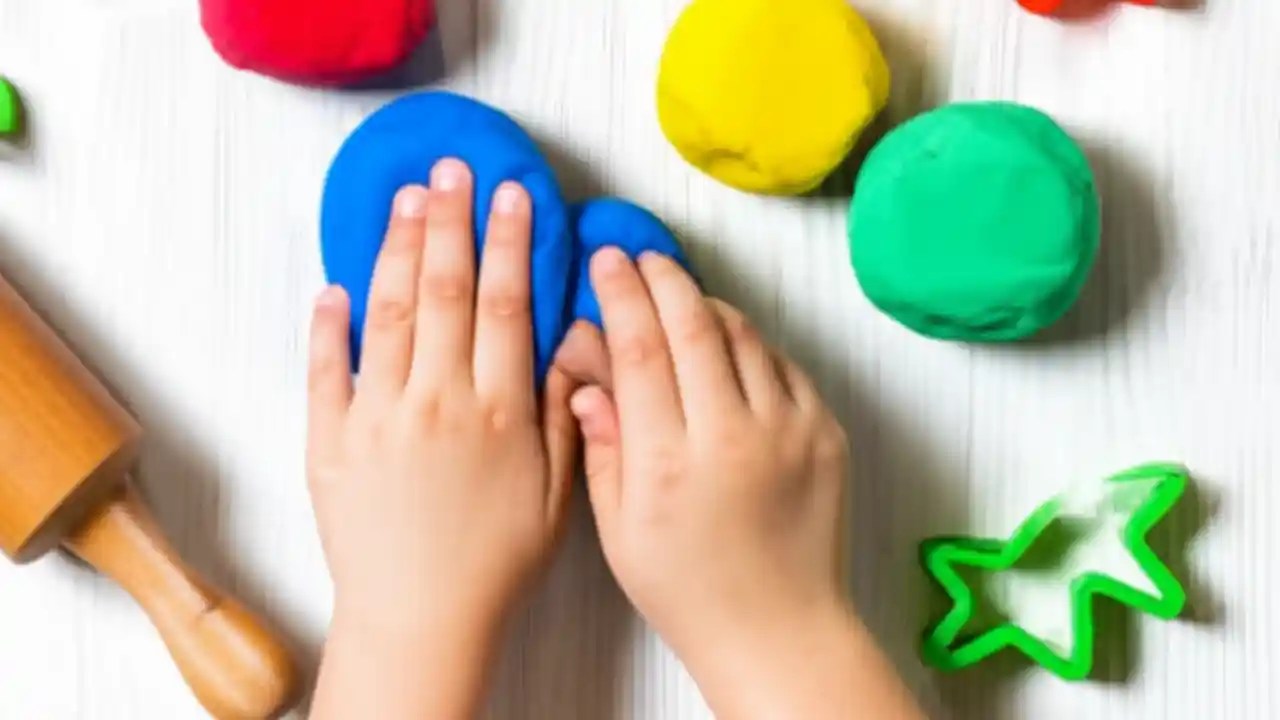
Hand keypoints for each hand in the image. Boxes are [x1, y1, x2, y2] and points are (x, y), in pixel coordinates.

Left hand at [306, 159, 578, 718]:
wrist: (420, 618)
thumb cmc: (495, 562)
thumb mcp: (556, 492)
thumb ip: (563, 412)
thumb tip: (570, 342)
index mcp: (499, 410)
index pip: (507, 303)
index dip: (510, 241)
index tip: (512, 194)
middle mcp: (437, 400)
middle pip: (444, 289)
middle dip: (451, 221)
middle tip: (453, 169)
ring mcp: (377, 415)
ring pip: (386, 312)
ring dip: (396, 248)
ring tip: (406, 198)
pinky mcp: (329, 439)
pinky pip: (324, 369)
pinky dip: (327, 324)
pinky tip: (335, 286)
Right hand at [555, 249, 921, 718]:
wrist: (777, 628)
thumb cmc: (687, 588)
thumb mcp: (618, 527)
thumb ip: (603, 444)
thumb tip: (588, 373)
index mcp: (668, 461)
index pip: (640, 348)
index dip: (620, 295)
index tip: (606, 264)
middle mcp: (730, 436)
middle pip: (692, 324)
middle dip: (662, 279)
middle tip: (642, 258)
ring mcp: (786, 430)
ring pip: (743, 335)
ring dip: (707, 304)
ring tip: (681, 294)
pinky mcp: (823, 433)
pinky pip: (783, 364)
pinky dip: (751, 343)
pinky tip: (728, 343)